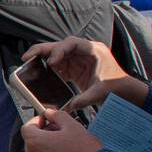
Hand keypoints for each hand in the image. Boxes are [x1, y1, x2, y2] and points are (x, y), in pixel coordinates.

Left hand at [20, 109, 102, 151]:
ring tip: (64, 149)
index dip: (37, 121)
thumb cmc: (85, 151)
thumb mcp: (72, 125)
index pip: (27, 127)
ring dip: (46, 151)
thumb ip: (56, 115)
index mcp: (35, 142)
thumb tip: (49, 113)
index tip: (46, 120)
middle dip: (43, 136)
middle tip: (60, 134)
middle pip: (32, 142)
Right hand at [23, 37, 147, 110]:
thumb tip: (66, 108)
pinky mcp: (75, 67)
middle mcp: (84, 50)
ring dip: (43, 57)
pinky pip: (59, 64)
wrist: (124, 89)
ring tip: (28, 61)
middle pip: (60, 45)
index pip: (72, 43)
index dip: (59, 50)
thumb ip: (83, 99)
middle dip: (43, 50)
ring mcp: (78, 58)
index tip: (51, 62)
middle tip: (27, 56)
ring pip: (57, 53)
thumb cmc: (115, 87)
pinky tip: (40, 73)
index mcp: (92, 50)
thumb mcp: (99, 93)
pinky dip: (49, 68)